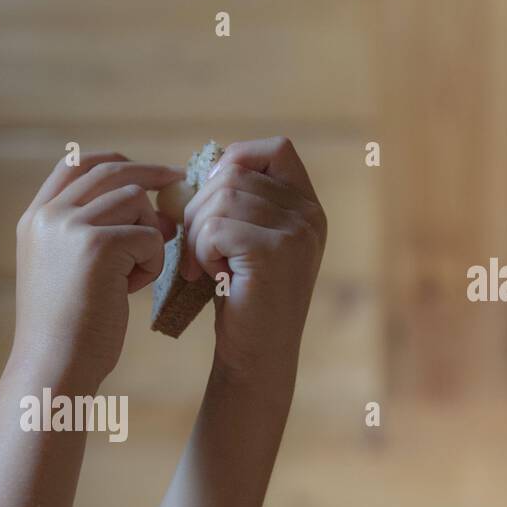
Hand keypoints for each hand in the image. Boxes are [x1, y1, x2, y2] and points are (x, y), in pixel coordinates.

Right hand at [15, 152, 182, 383]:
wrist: (54, 366)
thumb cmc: (68, 329)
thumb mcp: (65, 269)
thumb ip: (90, 232)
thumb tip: (150, 204)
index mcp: (35, 219)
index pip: (75, 164)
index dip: (115, 161)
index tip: (143, 171)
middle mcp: (48, 216)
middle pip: (111, 172)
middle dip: (151, 175)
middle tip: (181, 183)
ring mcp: (71, 227)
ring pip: (136, 201)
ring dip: (149, 236)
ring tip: (132, 277)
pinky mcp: (99, 245)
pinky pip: (150, 236)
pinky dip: (152, 263)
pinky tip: (130, 292)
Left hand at [179, 137, 326, 380]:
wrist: (258, 357)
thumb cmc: (244, 300)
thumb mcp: (249, 241)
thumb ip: (240, 203)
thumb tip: (199, 169)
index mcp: (308, 206)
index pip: (275, 149)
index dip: (236, 161)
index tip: (214, 199)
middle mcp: (309, 214)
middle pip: (233, 175)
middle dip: (199, 209)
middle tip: (197, 250)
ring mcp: (296, 233)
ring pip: (220, 199)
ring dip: (197, 234)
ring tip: (204, 266)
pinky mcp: (274, 254)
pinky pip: (216, 228)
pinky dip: (200, 252)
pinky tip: (211, 276)